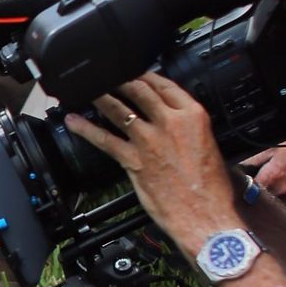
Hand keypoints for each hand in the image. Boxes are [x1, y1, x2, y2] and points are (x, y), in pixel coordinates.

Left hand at [64, 73, 242, 251]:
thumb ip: (189, 127)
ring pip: (119, 109)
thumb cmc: (211, 186)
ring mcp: (149, 140)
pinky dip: (86, 128)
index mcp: (193, 116)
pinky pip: (104, 139)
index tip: (135, 72)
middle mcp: (170, 122)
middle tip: (108, 76)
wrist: (206, 214)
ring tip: (89, 89)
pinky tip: (74, 120)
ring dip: (101, 96)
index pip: (164, 84)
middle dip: (121, 80)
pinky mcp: (133, 160)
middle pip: (139, 90)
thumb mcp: (208, 143)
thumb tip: (174, 120)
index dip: (145, 75)